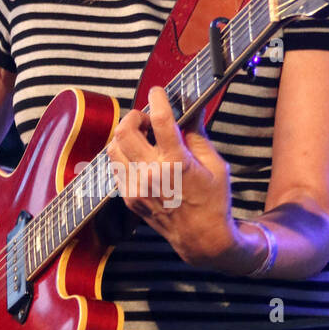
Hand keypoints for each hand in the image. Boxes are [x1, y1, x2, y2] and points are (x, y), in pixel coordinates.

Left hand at [106, 86, 236, 267]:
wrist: (202, 238)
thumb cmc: (214, 201)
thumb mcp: (215, 164)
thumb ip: (197, 135)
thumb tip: (192, 109)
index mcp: (177, 163)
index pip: (159, 120)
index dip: (157, 99)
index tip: (157, 92)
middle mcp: (152, 174)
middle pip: (124, 131)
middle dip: (134, 116)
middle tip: (147, 119)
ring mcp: (137, 188)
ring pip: (113, 148)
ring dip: (124, 135)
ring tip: (141, 137)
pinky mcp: (130, 198)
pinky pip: (116, 168)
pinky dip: (124, 156)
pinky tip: (140, 157)